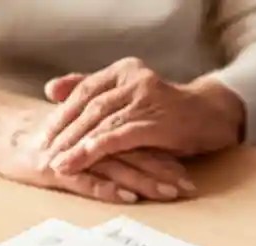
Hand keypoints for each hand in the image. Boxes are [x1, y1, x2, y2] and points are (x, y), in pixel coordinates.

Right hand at [0, 85, 192, 202]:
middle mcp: (89, 143)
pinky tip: (129, 197)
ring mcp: (74, 157)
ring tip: (169, 193)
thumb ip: (99, 147)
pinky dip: (109, 188)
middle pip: (134, 156)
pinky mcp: (56, 171)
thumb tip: (130, 165)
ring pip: (117, 168)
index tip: (188, 171)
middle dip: (164, 172)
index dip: (164, 157)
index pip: (137, 144)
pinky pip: (87, 181)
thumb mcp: (72, 140)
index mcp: (96, 134)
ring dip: (146, 181)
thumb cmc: (36, 141)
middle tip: (188, 187)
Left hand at [41, 58, 244, 174]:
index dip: (61, 114)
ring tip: (58, 164)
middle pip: (89, 108)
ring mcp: (146, 99)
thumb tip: (50, 89)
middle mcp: (133, 80)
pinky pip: (121, 136)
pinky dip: (99, 148)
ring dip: (76, 146)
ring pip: (101, 123)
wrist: (212, 117)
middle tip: (43, 154)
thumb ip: (93, 92)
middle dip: (64, 133)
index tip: (42, 136)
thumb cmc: (168, 112)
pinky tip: (82, 159)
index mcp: (123, 71)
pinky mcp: (157, 122)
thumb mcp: (129, 97)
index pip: (83, 91)